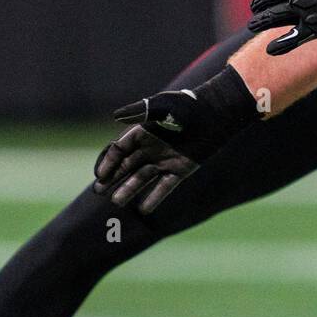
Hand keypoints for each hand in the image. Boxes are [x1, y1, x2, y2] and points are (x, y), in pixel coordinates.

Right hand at [93, 66, 259, 212]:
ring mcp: (165, 160)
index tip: (100, 176)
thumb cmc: (189, 106)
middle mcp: (151, 148)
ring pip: (142, 178)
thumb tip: (115, 115)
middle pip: (127, 166)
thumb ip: (140, 112)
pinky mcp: (180, 170)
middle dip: (113, 178)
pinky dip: (154, 198)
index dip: (108, 162)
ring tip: (117, 202)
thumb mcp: (163, 106)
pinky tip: (144, 210)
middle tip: (99, 192)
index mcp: (143, 132)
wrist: (216, 115)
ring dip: (129, 189)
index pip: (119, 149)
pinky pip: (164, 186)